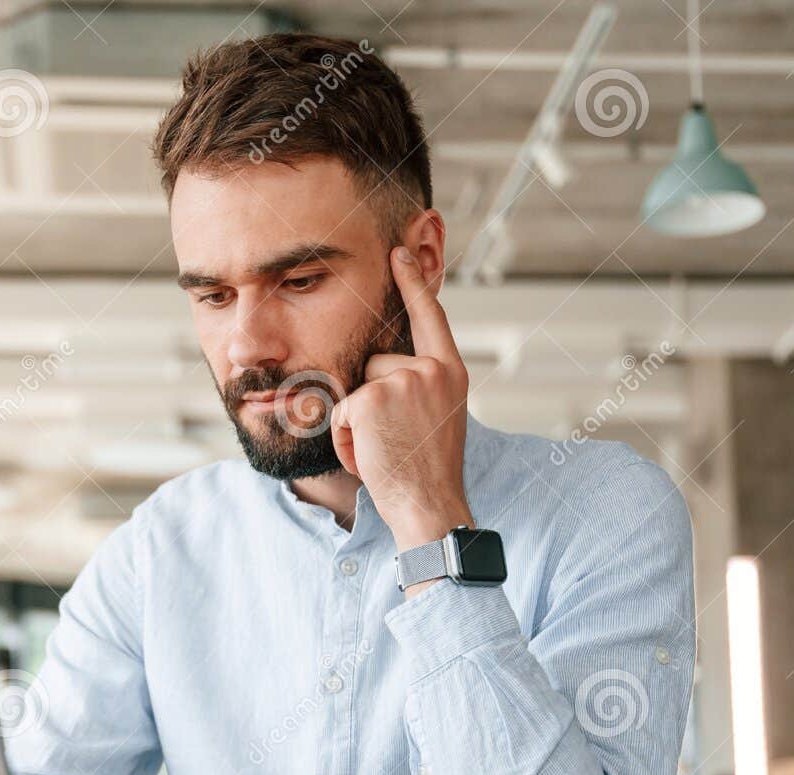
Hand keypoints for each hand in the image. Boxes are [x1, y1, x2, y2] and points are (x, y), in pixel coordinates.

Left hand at [332, 246, 472, 554]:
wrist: (428, 505)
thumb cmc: (426, 469)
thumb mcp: (435, 415)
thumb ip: (419, 383)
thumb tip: (385, 361)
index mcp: (451, 371)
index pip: (430, 316)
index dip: (413, 282)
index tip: (400, 249)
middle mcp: (432, 369)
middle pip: (377, 360)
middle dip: (373, 398)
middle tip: (397, 439)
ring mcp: (404, 381)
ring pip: (358, 385)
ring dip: (359, 420)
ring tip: (385, 448)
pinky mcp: (373, 398)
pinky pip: (341, 410)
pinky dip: (346, 437)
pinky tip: (370, 454)